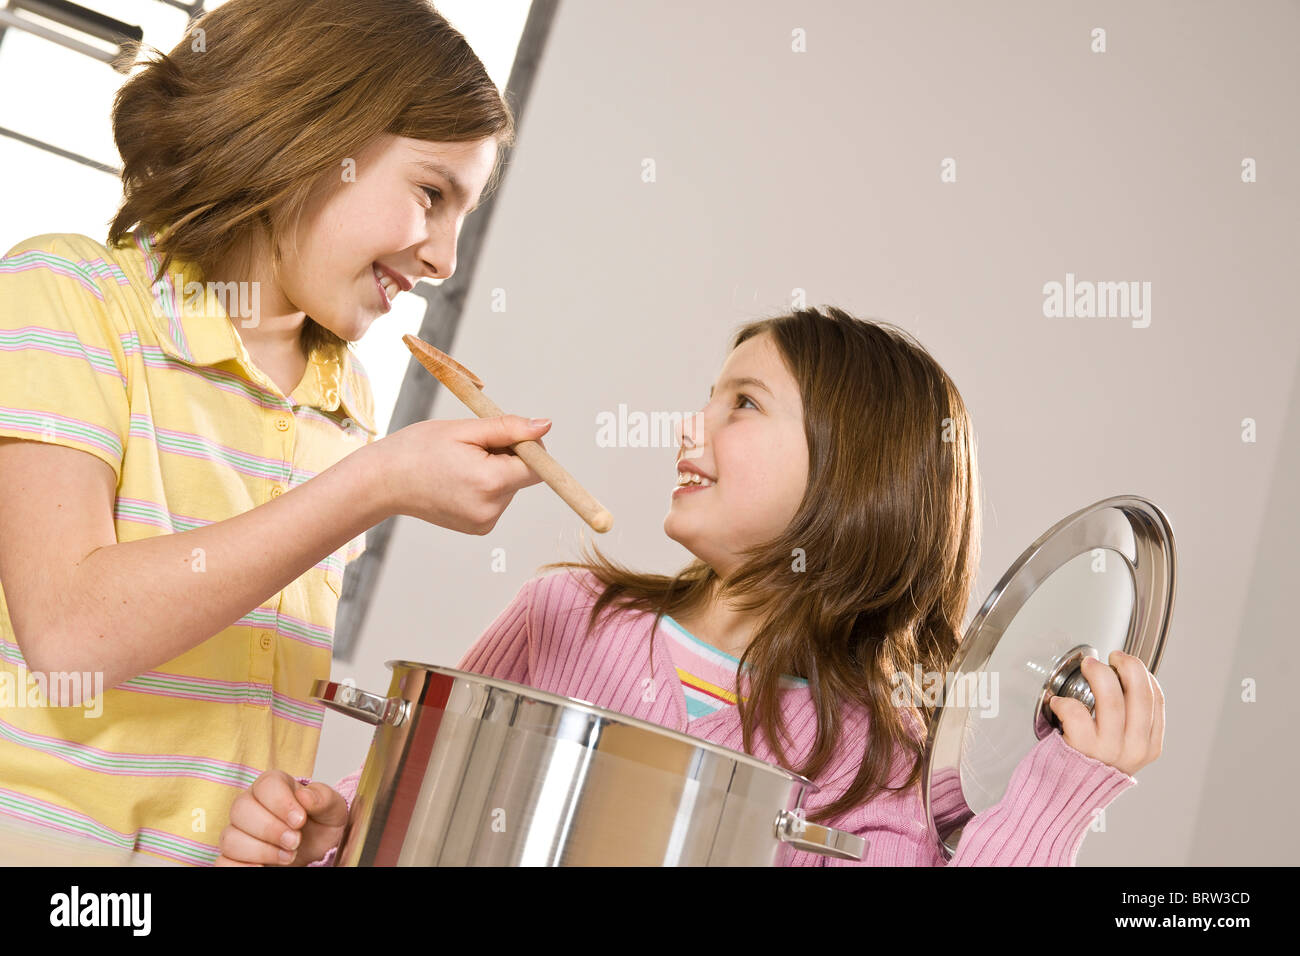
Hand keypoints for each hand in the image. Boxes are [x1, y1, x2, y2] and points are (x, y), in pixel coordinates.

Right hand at [215, 770, 347, 866]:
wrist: (319, 850)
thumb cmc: (321, 825)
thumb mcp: (333, 809)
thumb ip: (323, 799)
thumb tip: (305, 796)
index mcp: (274, 786)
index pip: (265, 784)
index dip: (281, 803)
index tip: (300, 820)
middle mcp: (250, 805)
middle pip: (241, 809)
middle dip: (270, 829)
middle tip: (295, 841)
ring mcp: (239, 832)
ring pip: (230, 838)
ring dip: (261, 850)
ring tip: (289, 856)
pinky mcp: (234, 856)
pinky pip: (223, 862)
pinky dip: (241, 867)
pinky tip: (264, 868)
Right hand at [368, 415, 551, 533]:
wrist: (383, 481)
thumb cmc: (418, 449)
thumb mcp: (465, 429)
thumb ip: (509, 428)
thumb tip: (544, 426)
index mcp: (491, 482)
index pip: (538, 466)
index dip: (527, 446)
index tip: (505, 435)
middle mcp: (492, 509)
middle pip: (524, 476)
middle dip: (508, 456)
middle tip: (472, 447)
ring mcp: (485, 523)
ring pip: (510, 487)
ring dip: (496, 470)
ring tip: (460, 464)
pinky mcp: (479, 528)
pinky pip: (497, 500)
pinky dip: (486, 486)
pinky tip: (459, 480)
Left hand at [1048, 650, 1164, 776]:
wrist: (1068, 793)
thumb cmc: (1093, 762)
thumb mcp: (1124, 746)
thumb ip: (1131, 719)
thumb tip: (1126, 675)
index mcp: (1149, 744)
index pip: (1156, 699)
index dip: (1143, 673)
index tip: (1127, 662)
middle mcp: (1134, 747)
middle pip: (1140, 693)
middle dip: (1127, 665)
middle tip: (1112, 656)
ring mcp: (1110, 748)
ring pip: (1112, 698)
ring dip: (1098, 673)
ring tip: (1088, 666)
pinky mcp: (1083, 748)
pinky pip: (1078, 714)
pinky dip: (1065, 702)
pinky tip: (1059, 702)